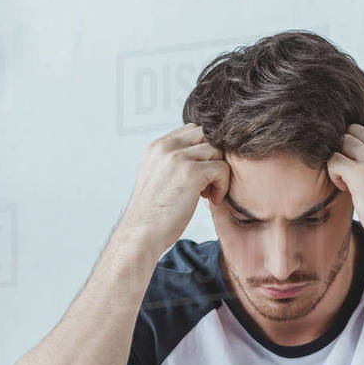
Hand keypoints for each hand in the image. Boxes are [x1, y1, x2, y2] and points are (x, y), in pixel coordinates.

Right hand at [117, 123, 230, 254]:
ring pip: (217, 151)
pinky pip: (222, 168)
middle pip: (208, 135)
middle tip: (208, 184)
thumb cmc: (153, 214)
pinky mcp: (191, 172)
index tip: (200, 176)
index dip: (204, 150)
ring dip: (219, 173)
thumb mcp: (158, 178)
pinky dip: (223, 186)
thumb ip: (173, 162)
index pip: (193, 130)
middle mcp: (166, 147)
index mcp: (157, 146)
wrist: (141, 234)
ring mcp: (178, 158)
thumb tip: (202, 157)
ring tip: (209, 194)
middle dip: (214, 158)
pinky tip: (212, 201)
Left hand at [327, 125, 363, 258]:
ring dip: (340, 161)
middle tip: (350, 175)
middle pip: (352, 133)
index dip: (358, 149)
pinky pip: (333, 160)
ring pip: (341, 143)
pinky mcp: (360, 173)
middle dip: (346, 151)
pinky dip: (334, 174)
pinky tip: (345, 189)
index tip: (361, 170)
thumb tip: (359, 157)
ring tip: (348, 183)